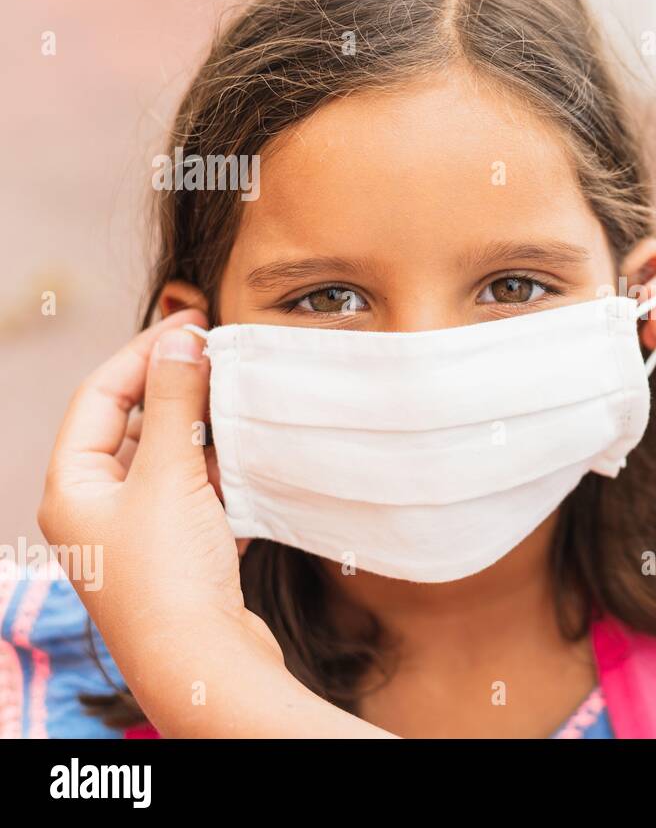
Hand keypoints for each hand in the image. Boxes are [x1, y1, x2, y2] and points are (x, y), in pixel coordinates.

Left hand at [38, 311, 280, 705]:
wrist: (202, 663)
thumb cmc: (170, 577)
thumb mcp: (170, 476)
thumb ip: (177, 403)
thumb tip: (182, 338)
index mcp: (72, 488)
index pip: (101, 396)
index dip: (145, 352)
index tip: (194, 324)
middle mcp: (95, 510)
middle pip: (134, 427)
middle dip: (180, 394)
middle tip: (224, 362)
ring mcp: (137, 536)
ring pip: (169, 462)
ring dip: (206, 436)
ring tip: (244, 414)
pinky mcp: (177, 556)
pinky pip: (196, 496)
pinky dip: (221, 477)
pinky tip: (250, 472)